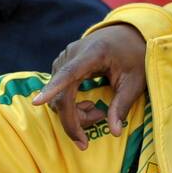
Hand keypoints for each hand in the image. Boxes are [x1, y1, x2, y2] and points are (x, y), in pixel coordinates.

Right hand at [33, 23, 147, 149]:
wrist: (126, 33)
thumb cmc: (133, 56)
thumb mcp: (135, 81)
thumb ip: (122, 105)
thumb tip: (114, 133)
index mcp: (93, 54)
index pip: (69, 73)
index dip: (52, 89)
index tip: (36, 102)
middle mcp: (72, 54)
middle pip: (62, 95)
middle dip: (74, 121)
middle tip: (88, 139)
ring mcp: (63, 59)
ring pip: (58, 97)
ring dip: (74, 113)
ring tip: (98, 112)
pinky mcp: (60, 66)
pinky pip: (59, 92)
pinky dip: (71, 105)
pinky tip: (88, 104)